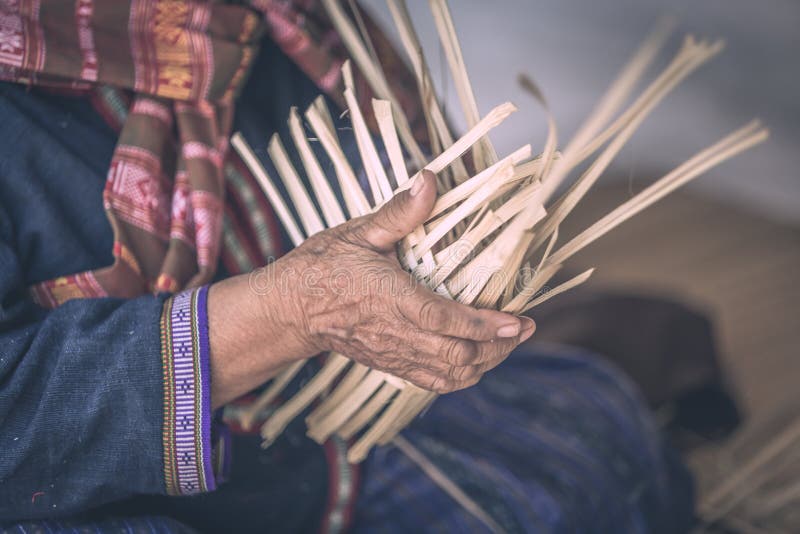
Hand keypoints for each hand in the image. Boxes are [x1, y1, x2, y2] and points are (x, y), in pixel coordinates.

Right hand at [264, 170, 534, 392]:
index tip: (518, 321)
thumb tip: (430, 178)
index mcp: (390, 298)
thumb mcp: (359, 231)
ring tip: (507, 344)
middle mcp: (395, 333)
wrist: (289, 309)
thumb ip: (399, 211)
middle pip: (456, 354)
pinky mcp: (390, 364)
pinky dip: (460, 377)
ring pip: (448, 373)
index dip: (484, 326)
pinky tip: (476, 362)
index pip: (444, 320)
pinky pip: (431, 382)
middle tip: (524, 329)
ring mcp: (393, 353)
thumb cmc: (323, 265)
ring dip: (485, 363)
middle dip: (497, 346)